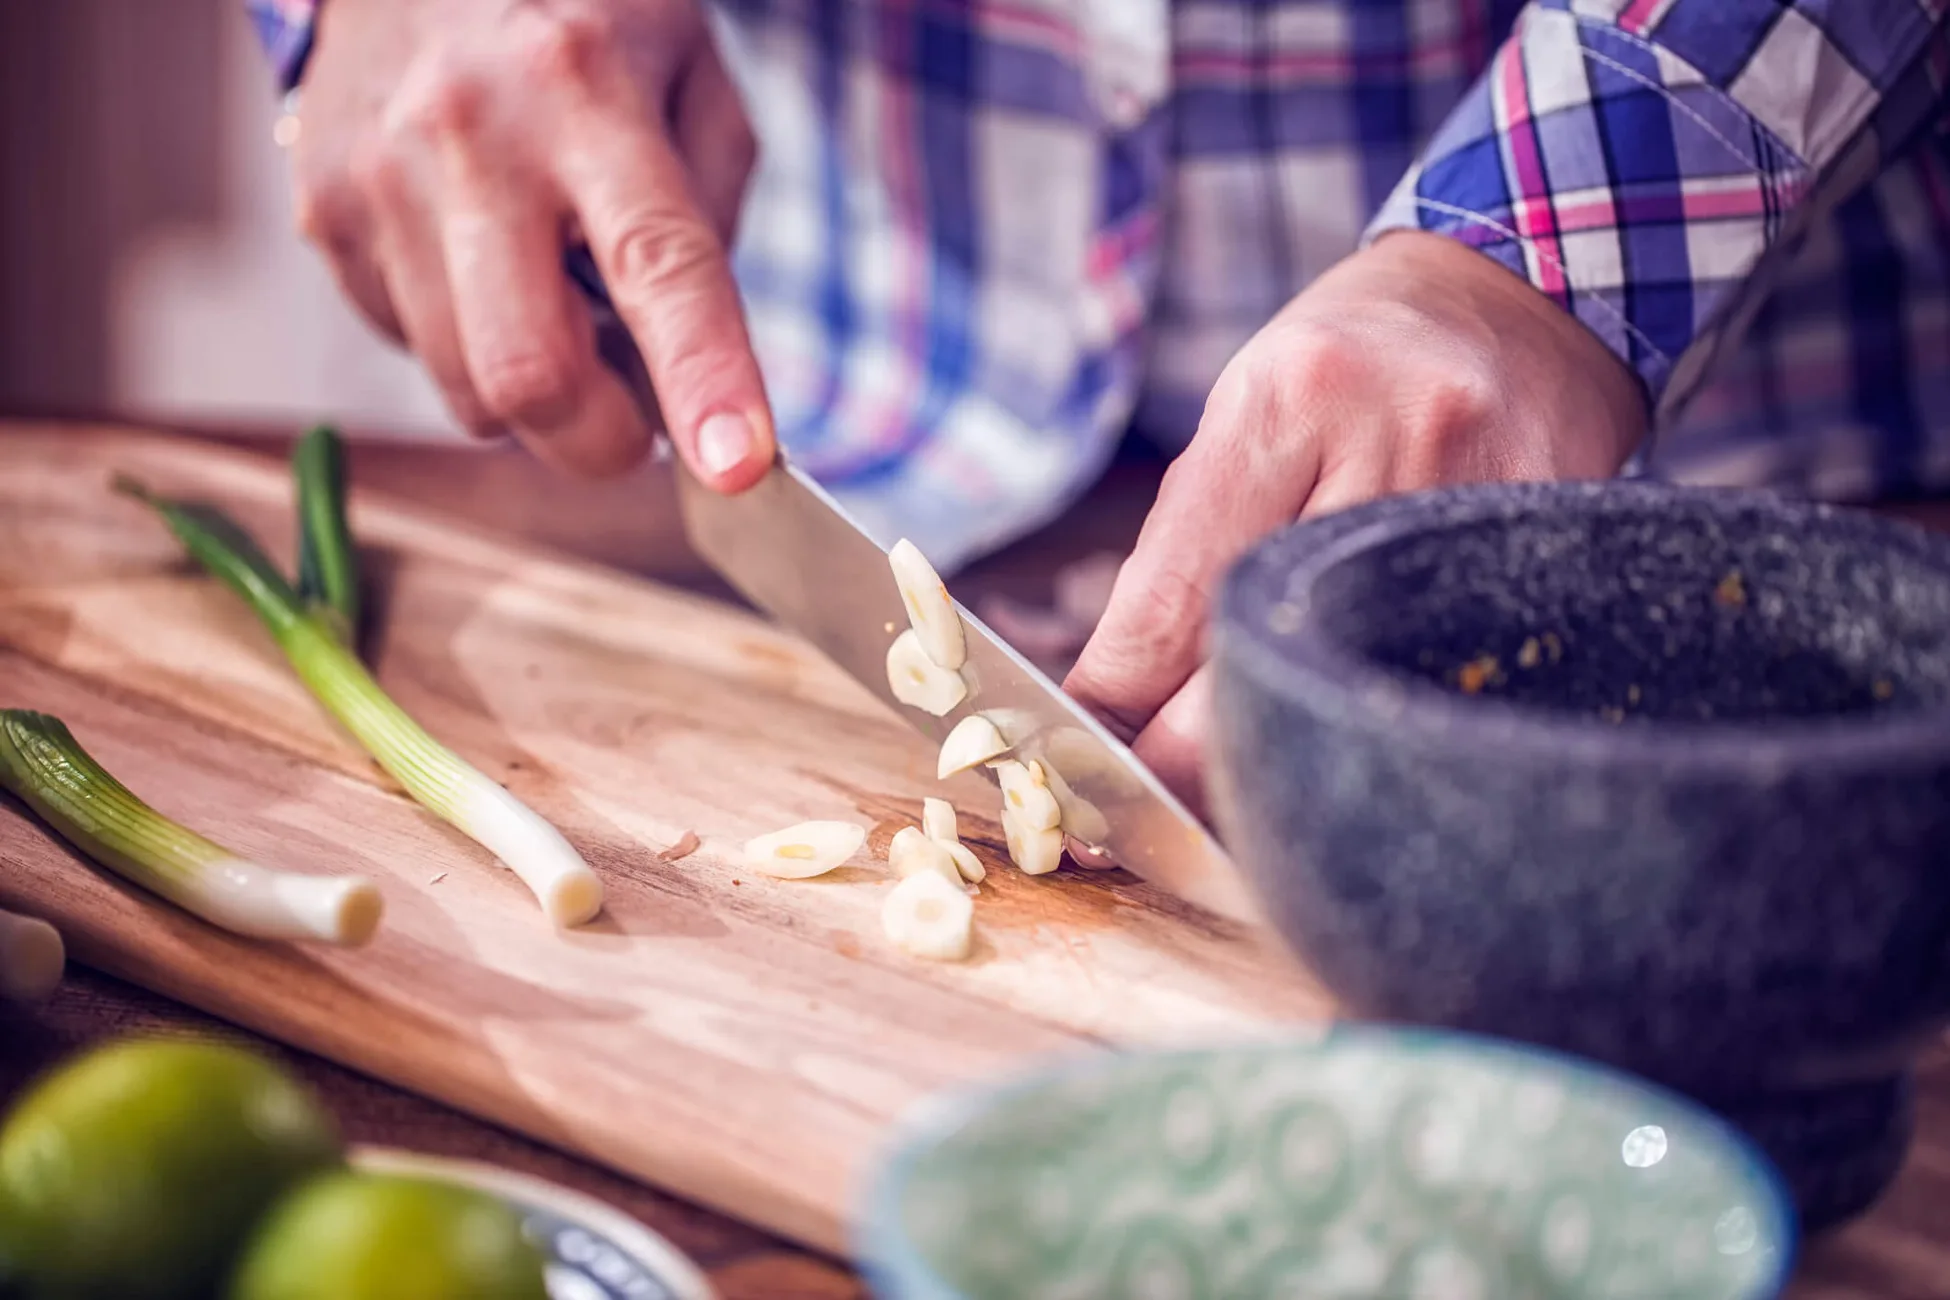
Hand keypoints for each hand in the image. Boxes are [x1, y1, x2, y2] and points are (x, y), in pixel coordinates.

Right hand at [292, 0, 771, 484]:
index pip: (658, 263)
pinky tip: (482, 263)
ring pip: (467, 388)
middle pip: (530, 373)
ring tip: (557, 304)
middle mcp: (471, 132)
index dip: (703, 378)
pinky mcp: (322, 213)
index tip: (736, 469)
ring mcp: (378, 177)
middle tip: (640, 424)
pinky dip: (466, 345)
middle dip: (602, 443)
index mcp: (588, 89)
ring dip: (536, 397)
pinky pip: (413, 350)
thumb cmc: (585, 21)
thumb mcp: (691, 78)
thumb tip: (692, 381)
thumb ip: (708, 224)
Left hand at [1064, 231, 1647, 813]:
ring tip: (1228, 803)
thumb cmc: (1349, 367)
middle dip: (1181, 764)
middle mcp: (1390, 451)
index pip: (1175, 603)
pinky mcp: (1544, 547)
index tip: (1074, 759)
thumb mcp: (1247, 414)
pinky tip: (1342, 755)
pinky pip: (1438, 682)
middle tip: (1133, 812)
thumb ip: (1187, 552)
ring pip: (1351, 693)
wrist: (1515, 303)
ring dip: (1278, 766)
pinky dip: (1377, 729)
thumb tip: (1113, 703)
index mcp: (1287, 405)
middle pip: (1261, 666)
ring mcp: (1479, 508)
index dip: (1113, 706)